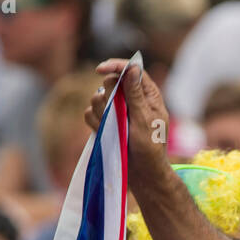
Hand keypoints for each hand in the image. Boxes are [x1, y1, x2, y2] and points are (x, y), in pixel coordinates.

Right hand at [86, 59, 169, 185]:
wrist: (142, 173)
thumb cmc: (150, 148)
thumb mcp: (144, 119)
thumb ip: (136, 95)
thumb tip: (132, 68)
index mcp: (147, 95)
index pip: (131, 70)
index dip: (115, 66)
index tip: (100, 69)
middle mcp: (131, 100)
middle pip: (110, 82)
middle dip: (109, 96)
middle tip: (117, 113)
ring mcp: (116, 111)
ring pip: (97, 98)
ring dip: (102, 113)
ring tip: (116, 129)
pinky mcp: (105, 122)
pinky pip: (89, 114)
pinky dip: (95, 123)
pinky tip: (107, 134)